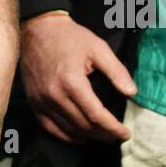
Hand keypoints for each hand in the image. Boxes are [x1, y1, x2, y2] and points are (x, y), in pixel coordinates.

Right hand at [20, 14, 136, 144]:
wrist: (38, 29)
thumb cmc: (69, 37)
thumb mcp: (98, 48)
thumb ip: (116, 71)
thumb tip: (132, 92)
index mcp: (71, 81)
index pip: (96, 115)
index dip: (113, 128)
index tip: (125, 133)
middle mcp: (54, 94)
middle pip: (83, 126)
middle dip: (104, 134)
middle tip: (117, 136)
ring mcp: (41, 100)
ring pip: (68, 129)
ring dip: (88, 137)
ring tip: (103, 137)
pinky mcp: (34, 101)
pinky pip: (49, 127)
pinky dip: (66, 136)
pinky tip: (79, 137)